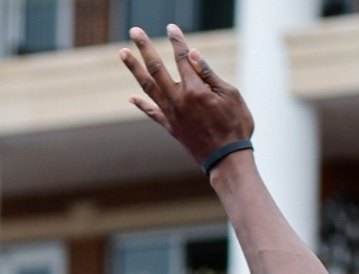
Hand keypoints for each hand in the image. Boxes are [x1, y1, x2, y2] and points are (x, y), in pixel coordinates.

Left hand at [120, 24, 253, 168]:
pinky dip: (141, 104)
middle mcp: (178, 99)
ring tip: (122, 53)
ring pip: (148, 86)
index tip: (171, 28)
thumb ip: (209, 75)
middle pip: (157, 67)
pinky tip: (131, 97)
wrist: (227, 160)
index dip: (177, 41)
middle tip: (135, 31)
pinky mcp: (171, 128)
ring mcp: (172, 114)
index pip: (182, 58)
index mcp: (195, 89)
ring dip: (134, 68)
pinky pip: (152, 113)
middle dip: (145, 47)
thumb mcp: (231, 96)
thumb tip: (192, 55)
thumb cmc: (236, 126)